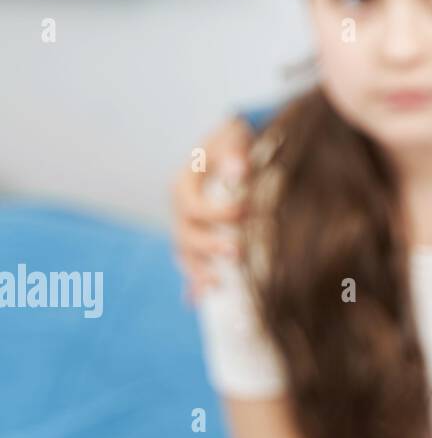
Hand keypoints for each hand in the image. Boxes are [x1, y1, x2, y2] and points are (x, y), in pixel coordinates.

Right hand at [171, 116, 253, 301]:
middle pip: (186, 237)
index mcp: (183, 186)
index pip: (193, 207)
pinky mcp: (199, 242)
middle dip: (210, 247)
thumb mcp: (234, 137)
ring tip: (218, 286)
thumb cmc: (236, 139)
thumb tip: (240, 170)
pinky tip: (199, 301)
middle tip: (237, 253)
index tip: (245, 210)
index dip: (217, 212)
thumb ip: (235, 152)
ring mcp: (187, 229)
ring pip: (186, 256)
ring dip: (200, 272)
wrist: (236, 145)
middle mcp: (181, 211)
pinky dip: (195, 284)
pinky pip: (194, 267)